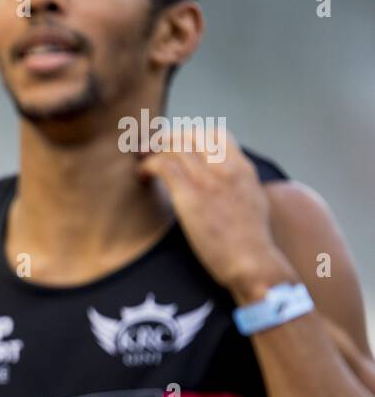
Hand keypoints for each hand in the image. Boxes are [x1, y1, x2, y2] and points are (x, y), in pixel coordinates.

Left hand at [136, 123, 295, 301]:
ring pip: (175, 148)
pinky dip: (149, 166)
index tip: (175, 145)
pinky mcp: (192, 195)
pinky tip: (143, 176)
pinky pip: (164, 166)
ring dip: (153, 152)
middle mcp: (226, 168)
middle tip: (150, 150)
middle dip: (166, 140)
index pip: (216, 135)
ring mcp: (209, 180)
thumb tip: (229, 180)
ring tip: (142, 163)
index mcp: (243, 169)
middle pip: (191, 136)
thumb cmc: (250, 241)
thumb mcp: (254, 201)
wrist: (250, 261)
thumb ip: (240, 184)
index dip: (191, 135)